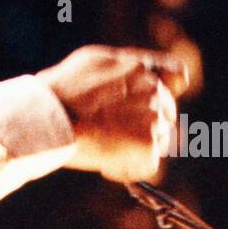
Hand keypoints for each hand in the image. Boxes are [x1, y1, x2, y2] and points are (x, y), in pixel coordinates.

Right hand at [36, 45, 185, 183]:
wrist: (50, 116)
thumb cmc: (62, 89)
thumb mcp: (93, 60)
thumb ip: (124, 66)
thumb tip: (141, 72)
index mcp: (141, 68)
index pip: (177, 75)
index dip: (170, 89)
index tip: (160, 104)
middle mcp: (154, 89)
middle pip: (165, 114)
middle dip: (146, 126)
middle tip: (113, 134)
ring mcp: (154, 117)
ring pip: (159, 140)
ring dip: (138, 148)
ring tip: (104, 148)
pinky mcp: (148, 144)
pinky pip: (148, 163)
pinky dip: (130, 168)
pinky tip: (106, 162)